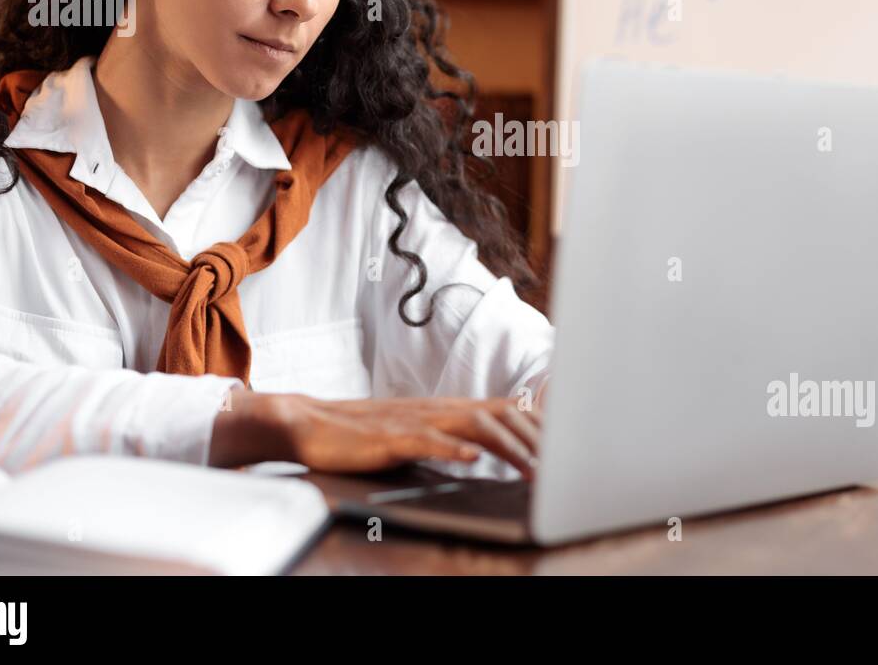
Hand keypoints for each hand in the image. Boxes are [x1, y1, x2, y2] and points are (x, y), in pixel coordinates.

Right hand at [209, 389, 543, 478]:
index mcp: (445, 409)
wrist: (310, 424)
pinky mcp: (390, 437)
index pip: (504, 409)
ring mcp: (415, 421)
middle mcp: (436, 409)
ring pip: (472, 425)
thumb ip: (448, 438)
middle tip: (562, 464)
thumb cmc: (362, 435)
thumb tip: (485, 451)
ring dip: (506, 447)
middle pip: (498, 414)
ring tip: (530, 468)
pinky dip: (453, 447)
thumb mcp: (415, 434)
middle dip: (534, 439)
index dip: (537, 425)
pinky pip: (427, 439)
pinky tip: (474, 458)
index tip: (567, 444)